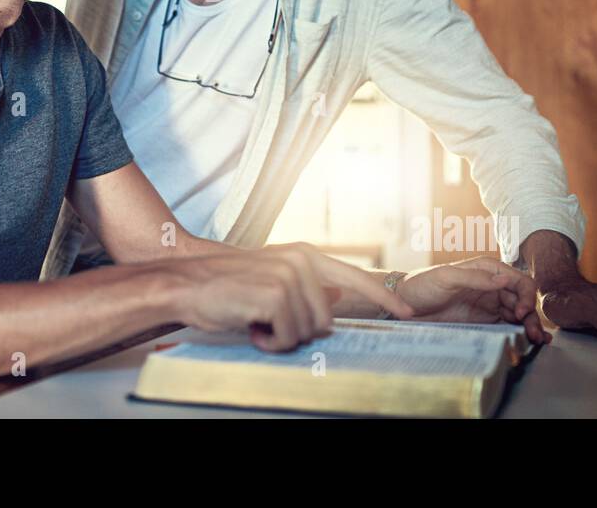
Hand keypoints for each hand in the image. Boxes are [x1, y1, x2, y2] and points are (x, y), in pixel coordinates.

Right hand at [165, 243, 413, 351]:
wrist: (187, 283)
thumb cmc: (227, 289)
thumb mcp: (272, 281)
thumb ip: (306, 287)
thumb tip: (336, 298)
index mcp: (304, 254)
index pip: (355, 277)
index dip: (384, 297)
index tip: (409, 312)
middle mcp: (301, 261)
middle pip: (326, 320)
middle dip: (298, 330)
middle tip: (266, 321)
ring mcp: (290, 276)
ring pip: (307, 331)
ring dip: (280, 336)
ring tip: (255, 319)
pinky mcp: (276, 294)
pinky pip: (287, 337)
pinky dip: (269, 341)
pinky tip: (251, 325)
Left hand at [397, 257, 550, 343]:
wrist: (405, 304)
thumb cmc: (422, 284)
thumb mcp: (446, 277)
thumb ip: (475, 278)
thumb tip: (504, 279)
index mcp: (487, 269)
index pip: (519, 280)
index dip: (526, 296)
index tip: (520, 312)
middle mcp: (492, 285)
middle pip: (523, 300)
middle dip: (532, 316)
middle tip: (535, 334)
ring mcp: (489, 303)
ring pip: (519, 314)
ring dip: (530, 326)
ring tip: (538, 340)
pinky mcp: (485, 320)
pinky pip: (507, 325)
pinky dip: (520, 332)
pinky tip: (531, 341)